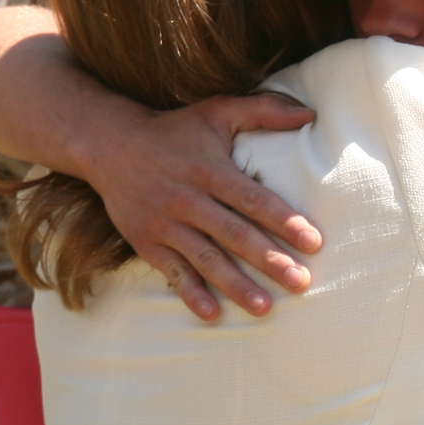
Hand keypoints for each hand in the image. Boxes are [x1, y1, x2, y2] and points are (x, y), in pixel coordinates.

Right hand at [94, 94, 323, 320]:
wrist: (110, 145)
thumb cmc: (174, 130)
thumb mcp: (216, 111)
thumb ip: (263, 110)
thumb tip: (309, 114)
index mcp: (209, 170)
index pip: (252, 199)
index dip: (284, 220)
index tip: (313, 241)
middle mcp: (188, 199)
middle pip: (234, 234)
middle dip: (269, 260)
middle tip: (301, 282)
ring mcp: (165, 224)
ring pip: (206, 259)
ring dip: (236, 285)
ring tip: (265, 308)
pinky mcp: (147, 242)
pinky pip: (172, 272)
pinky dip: (191, 293)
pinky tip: (212, 314)